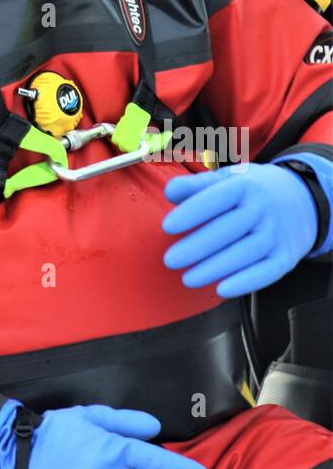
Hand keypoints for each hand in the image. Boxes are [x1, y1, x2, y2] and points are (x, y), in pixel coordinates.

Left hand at [162, 164, 319, 296]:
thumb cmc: (251, 191)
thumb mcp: (227, 179)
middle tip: (170, 260)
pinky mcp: (285, 257)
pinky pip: (265, 273)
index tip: (167, 227)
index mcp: (245, 185)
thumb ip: (196, 185)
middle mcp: (263, 209)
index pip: (216, 199)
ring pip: (244, 254)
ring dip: (214, 269)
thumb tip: (170, 192)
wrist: (302, 200)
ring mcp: (276, 234)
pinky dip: (244, 282)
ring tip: (187, 278)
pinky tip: (220, 289)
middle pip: (227, 230)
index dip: (191, 213)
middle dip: (196, 247)